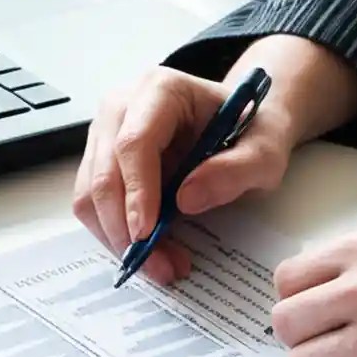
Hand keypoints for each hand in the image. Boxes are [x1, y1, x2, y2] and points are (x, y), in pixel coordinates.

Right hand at [73, 35, 356, 284]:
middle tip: (163, 266)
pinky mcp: (101, 160)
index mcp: (162, 90)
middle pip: (105, 173)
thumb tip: (186, 198)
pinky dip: (117, 235)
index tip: (146, 234)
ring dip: (120, 239)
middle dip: (127, 228)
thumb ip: (236, 170)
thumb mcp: (265, 151)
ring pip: (91, 194)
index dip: (137, 191)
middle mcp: (122, 106)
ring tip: (165, 264)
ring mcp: (106, 133)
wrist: (243, 123)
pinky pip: (94, 204)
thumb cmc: (252, 131)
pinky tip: (154, 251)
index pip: (135, 142)